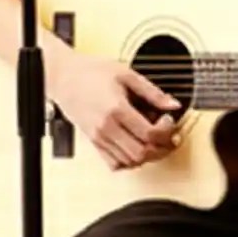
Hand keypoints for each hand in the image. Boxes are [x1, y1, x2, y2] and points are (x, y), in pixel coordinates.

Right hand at [50, 51, 181, 170]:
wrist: (64, 77)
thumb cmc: (92, 72)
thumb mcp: (126, 74)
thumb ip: (152, 92)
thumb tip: (173, 104)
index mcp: (117, 109)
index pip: (149, 134)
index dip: (166, 131)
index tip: (168, 121)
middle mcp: (107, 128)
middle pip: (141, 153)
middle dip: (161, 147)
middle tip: (168, 136)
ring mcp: (99, 138)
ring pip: (130, 162)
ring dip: (148, 156)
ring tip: (154, 141)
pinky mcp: (94, 143)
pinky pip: (114, 164)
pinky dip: (130, 161)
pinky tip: (136, 147)